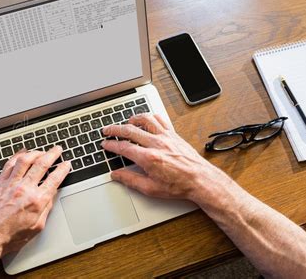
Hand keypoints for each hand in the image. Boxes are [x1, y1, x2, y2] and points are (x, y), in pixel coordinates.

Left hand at [0, 146, 70, 259]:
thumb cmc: (11, 236)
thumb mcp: (37, 226)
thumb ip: (46, 209)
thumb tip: (50, 196)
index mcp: (37, 201)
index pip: (54, 179)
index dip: (63, 169)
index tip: (66, 164)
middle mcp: (24, 189)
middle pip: (42, 164)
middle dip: (52, 154)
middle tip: (57, 149)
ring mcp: (11, 184)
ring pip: (25, 159)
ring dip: (36, 152)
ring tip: (41, 151)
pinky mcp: (0, 183)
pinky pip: (9, 163)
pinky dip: (17, 155)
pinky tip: (22, 153)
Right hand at [102, 114, 230, 201]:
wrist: (200, 180)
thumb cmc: (179, 186)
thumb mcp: (150, 189)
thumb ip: (130, 180)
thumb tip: (117, 175)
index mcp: (149, 158)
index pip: (123, 147)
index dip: (111, 145)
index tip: (105, 144)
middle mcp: (157, 144)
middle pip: (130, 130)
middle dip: (115, 129)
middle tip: (107, 130)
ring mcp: (166, 137)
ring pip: (145, 120)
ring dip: (132, 119)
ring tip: (126, 123)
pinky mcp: (174, 134)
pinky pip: (160, 120)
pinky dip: (150, 118)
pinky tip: (146, 121)